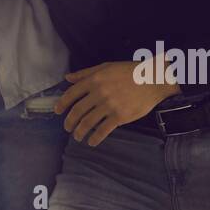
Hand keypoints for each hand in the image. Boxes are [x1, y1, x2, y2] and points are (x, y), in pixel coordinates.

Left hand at [54, 58, 179, 146]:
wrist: (152, 80)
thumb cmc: (129, 71)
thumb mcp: (106, 67)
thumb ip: (85, 73)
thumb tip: (67, 78)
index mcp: (94, 80)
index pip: (71, 94)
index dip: (62, 104)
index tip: (57, 111)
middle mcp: (99, 93)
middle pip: (77, 111)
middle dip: (69, 122)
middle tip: (67, 128)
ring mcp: (109, 105)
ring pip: (88, 122)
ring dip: (79, 132)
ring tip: (77, 136)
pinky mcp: (120, 117)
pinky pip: (103, 130)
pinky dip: (95, 138)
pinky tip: (91, 142)